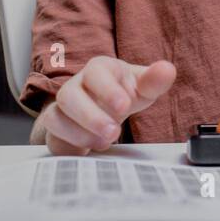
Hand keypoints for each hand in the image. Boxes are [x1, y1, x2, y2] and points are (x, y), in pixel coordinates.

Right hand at [41, 55, 175, 155]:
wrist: (105, 107)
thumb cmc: (124, 93)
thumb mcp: (143, 87)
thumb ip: (155, 81)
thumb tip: (167, 70)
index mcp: (98, 69)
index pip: (95, 72)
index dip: (107, 89)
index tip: (125, 106)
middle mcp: (75, 85)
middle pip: (69, 95)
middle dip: (90, 116)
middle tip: (114, 133)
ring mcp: (62, 107)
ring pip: (55, 117)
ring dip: (79, 133)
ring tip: (103, 143)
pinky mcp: (57, 129)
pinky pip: (52, 137)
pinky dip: (68, 146)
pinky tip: (88, 151)